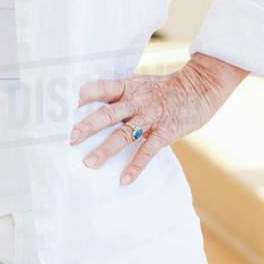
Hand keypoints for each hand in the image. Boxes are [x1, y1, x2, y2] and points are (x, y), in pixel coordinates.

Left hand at [70, 51, 247, 184]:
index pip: (100, 88)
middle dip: (87, 126)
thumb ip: (121, 94)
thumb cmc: (167, 87)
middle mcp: (136, 101)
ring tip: (89, 163)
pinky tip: (125, 179)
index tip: (62, 105)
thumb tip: (94, 104)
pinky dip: (136, 166)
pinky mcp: (165, 132)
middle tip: (69, 139)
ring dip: (105, 149)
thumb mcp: (141, 83)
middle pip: (107, 114)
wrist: (202, 85)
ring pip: (124, 134)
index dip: (82, 95)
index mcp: (128, 87)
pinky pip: (148, 151)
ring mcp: (150, 117)